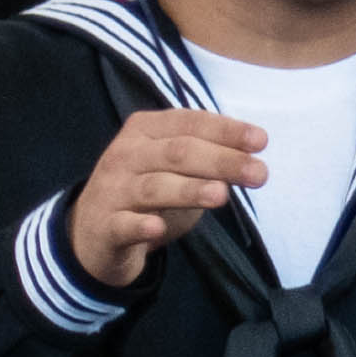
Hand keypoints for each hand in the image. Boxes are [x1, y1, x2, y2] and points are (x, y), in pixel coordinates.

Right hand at [67, 109, 264, 289]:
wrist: (94, 233)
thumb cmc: (146, 192)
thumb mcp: (176, 168)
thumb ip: (208, 159)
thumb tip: (251, 158)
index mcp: (145, 130)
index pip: (188, 123)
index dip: (225, 130)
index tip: (261, 141)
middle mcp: (126, 155)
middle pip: (177, 153)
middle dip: (221, 161)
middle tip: (259, 174)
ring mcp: (113, 191)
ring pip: (154, 187)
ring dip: (189, 190)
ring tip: (222, 195)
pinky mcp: (105, 227)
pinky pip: (123, 225)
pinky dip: (140, 226)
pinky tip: (157, 227)